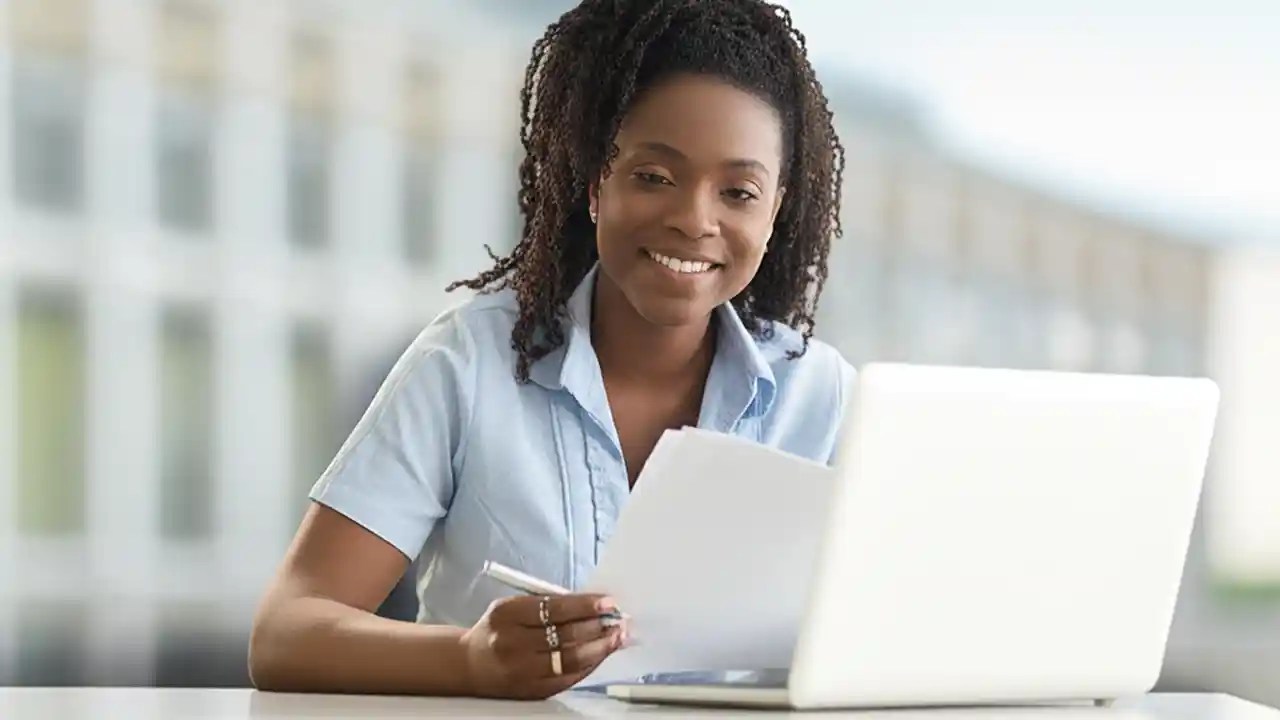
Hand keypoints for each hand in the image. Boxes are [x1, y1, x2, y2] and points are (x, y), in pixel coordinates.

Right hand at [460, 593, 626, 699]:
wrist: (469, 664)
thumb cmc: (496, 629)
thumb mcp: (512, 606)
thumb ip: (546, 603)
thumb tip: (590, 604)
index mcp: (507, 615)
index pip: (554, 609)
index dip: (585, 606)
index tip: (608, 602)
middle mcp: (513, 644)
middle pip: (565, 635)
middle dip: (598, 626)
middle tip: (620, 619)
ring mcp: (523, 671)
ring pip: (571, 659)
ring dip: (600, 648)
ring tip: (618, 637)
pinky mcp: (532, 690)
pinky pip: (568, 678)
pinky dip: (589, 666)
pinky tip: (602, 655)